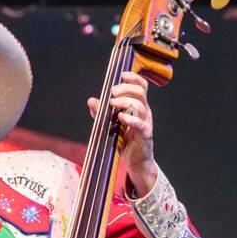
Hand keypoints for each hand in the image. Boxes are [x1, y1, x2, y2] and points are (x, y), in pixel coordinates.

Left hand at [88, 70, 157, 197]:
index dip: (133, 78)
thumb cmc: (125, 142)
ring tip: (112, 103)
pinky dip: (130, 119)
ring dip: (125, 101)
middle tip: (111, 92)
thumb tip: (90, 100)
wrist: (136, 163)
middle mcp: (144, 112)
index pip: (141, 86)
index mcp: (138, 106)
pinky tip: (120, 117)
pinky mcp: (145, 135)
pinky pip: (140, 124)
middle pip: (140, 92)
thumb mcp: (111, 125)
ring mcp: (146, 123)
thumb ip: (101, 113)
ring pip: (140, 105)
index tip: (121, 75)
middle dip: (125, 88)